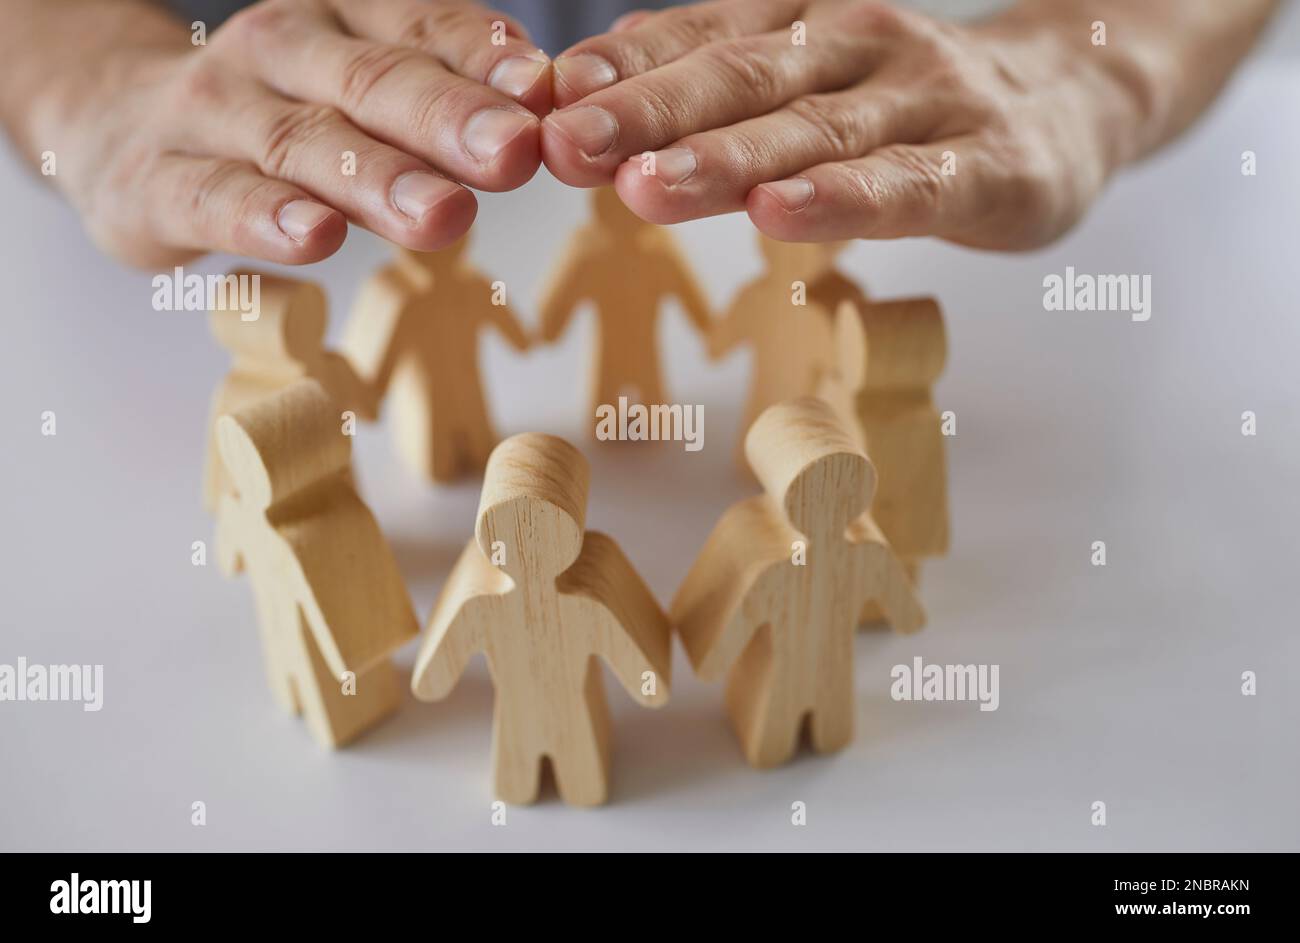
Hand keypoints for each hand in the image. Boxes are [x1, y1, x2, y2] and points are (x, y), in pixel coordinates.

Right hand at [50, 0, 551, 266]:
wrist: (115, 123)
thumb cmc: (273, 114)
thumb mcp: (358, 97)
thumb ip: (438, 110)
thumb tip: (539, 125)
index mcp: (340, 18)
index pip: (419, 25)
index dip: (482, 59)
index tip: (541, 94)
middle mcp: (279, 49)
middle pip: (371, 82)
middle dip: (449, 119)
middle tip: (513, 154)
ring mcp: (213, 111)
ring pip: (301, 141)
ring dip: (378, 179)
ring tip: (444, 215)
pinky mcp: (157, 181)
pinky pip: (216, 197)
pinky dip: (266, 219)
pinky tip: (316, 239)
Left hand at [541, 0, 1145, 249]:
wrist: (1068, 98)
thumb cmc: (911, 102)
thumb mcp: (810, 80)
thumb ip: (715, 87)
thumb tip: (593, 91)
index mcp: (805, 25)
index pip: (700, 38)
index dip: (619, 69)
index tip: (542, 103)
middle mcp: (857, 47)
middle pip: (741, 80)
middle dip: (646, 113)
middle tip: (567, 147)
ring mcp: (924, 102)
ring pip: (813, 131)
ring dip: (725, 159)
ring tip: (646, 188)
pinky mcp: (985, 166)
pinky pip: (907, 183)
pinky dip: (842, 200)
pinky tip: (782, 215)